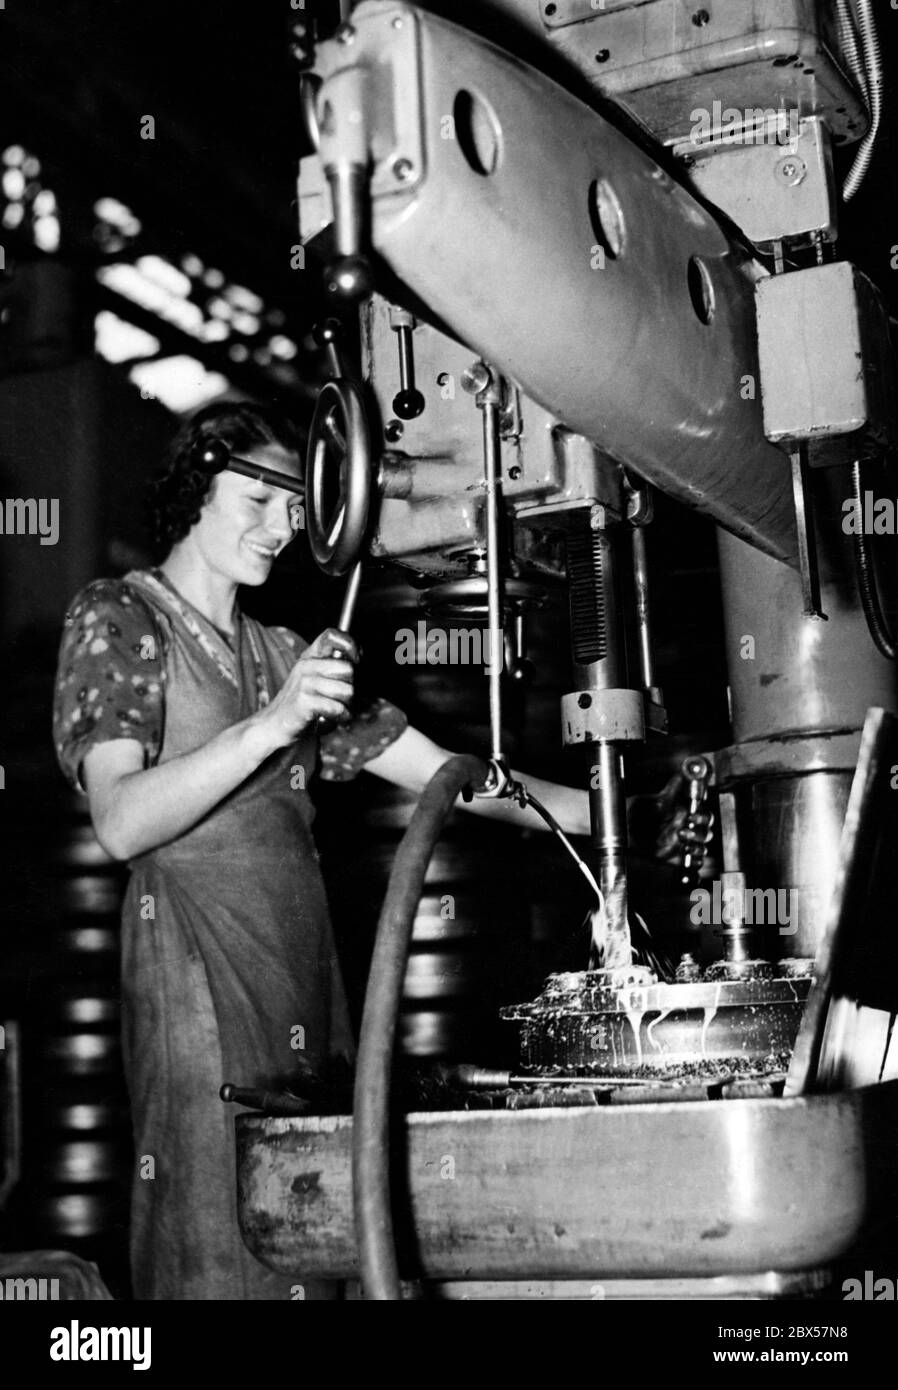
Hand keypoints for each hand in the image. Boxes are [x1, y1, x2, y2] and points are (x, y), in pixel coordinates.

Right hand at [257, 628, 357, 747]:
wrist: (276, 726)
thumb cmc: (303, 705)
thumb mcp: (317, 680)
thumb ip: (335, 667)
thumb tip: (359, 660)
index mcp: (310, 656)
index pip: (331, 636)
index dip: (349, 645)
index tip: (356, 660)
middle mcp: (306, 665)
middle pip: (347, 669)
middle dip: (351, 688)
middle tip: (341, 698)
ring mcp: (304, 682)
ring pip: (346, 690)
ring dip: (346, 705)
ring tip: (336, 710)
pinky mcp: (303, 701)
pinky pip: (337, 707)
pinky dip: (341, 717)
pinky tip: (335, 719)